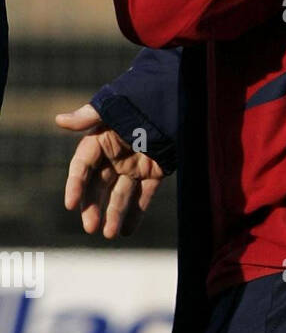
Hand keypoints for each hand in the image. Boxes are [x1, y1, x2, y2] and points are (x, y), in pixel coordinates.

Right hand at [55, 104, 166, 238]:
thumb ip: (89, 116)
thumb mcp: (116, 106)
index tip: (70, 205)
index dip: (75, 185)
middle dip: (94, 207)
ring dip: (114, 214)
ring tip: (111, 235)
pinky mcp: (155, 171)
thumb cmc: (143, 98)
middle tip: (90, 228)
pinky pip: (145, 194)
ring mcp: (135, 164)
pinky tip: (128, 231)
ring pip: (121, 194)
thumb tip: (58, 121)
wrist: (179, 98)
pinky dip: (137, 212)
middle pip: (98, 186)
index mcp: (101, 140)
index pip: (82, 167)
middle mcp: (115, 155)